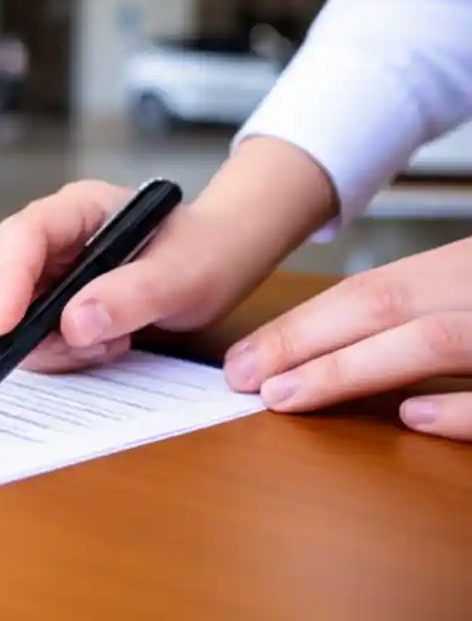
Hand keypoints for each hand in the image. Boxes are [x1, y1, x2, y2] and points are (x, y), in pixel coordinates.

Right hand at [0, 136, 335, 373]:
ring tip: (108, 343)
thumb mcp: (183, 274)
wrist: (218, 261)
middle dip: (20, 321)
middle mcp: (50, 237)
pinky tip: (105, 345)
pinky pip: (28, 336)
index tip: (4, 327)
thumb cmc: (204, 252)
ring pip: (5, 312)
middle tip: (78, 344)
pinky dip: (59, 353)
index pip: (21, 237)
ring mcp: (46, 271)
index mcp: (77, 209)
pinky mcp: (49, 302)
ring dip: (47, 344)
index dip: (6, 281)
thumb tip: (74, 323)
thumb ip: (133, 295)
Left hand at [225, 237, 471, 441]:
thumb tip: (339, 352)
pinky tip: (412, 417)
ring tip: (285, 396)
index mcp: (467, 271)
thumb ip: (426, 314)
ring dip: (351, 369)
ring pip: (433, 341)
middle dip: (301, 341)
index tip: (242, 358)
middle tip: (240, 378)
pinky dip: (459, 408)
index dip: (300, 325)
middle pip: (384, 305)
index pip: (370, 292)